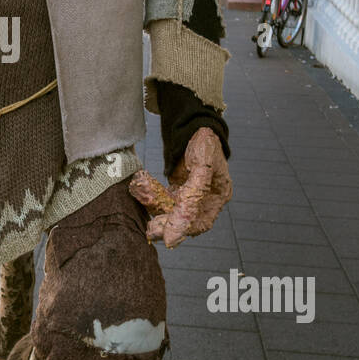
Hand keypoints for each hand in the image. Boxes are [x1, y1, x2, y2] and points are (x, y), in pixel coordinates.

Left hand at [129, 127, 231, 248]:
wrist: (191, 120)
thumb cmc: (204, 141)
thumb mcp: (202, 166)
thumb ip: (193, 195)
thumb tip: (184, 223)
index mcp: (218, 195)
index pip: (200, 222)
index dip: (184, 231)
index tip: (166, 239)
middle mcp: (205, 198)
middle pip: (183, 220)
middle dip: (165, 223)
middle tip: (149, 229)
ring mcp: (189, 192)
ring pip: (168, 209)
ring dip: (153, 205)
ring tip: (140, 192)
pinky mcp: (176, 187)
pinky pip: (161, 197)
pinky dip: (150, 194)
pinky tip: (140, 186)